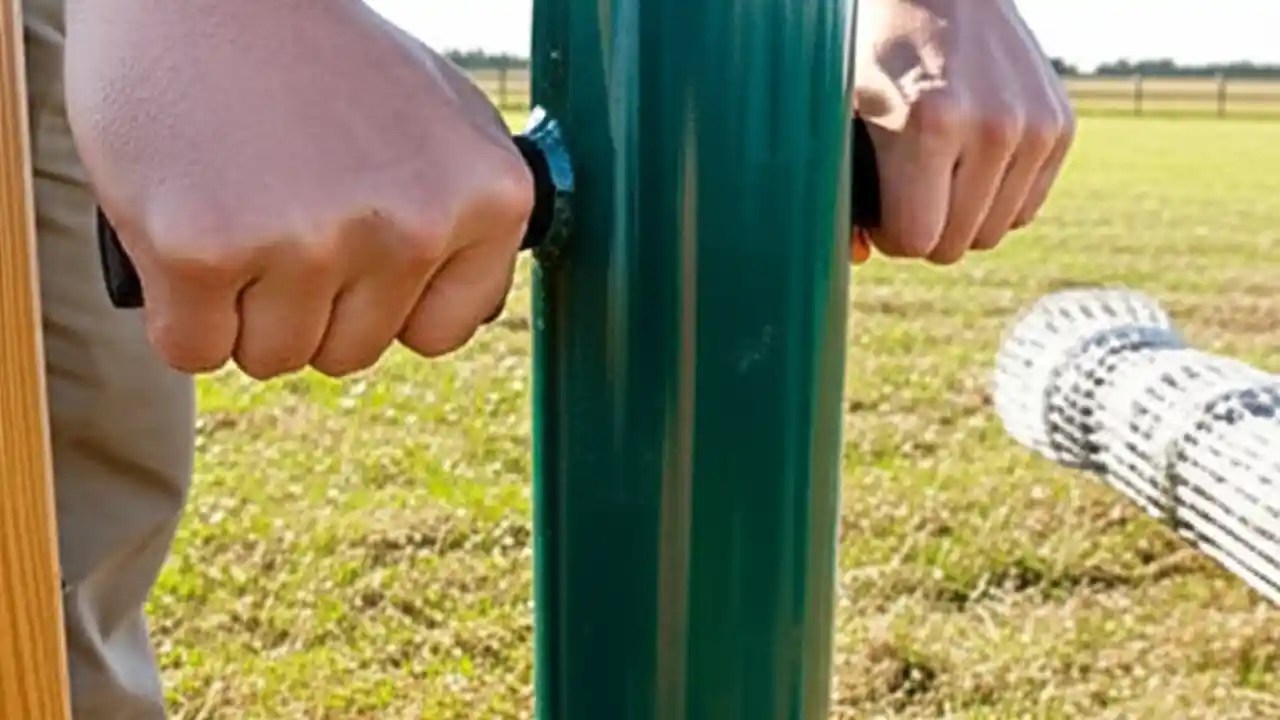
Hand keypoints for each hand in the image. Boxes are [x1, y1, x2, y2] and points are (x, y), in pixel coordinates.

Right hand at [65, 0, 531, 378]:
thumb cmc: (324, 56)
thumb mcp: (443, 120)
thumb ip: (471, 219)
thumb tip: (473, 314)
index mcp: (489, 197)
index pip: (438, 334)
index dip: (381, 299)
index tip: (351, 239)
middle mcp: (414, 225)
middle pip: (351, 352)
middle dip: (308, 302)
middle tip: (281, 205)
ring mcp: (311, 238)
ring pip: (274, 356)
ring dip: (242, 308)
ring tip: (238, 207)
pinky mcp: (205, 246)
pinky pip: (193, 349)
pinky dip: (176, 309)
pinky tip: (185, 228)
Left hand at [853, 0, 1074, 263]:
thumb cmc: (876, 50)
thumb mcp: (840, 110)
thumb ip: (839, 185)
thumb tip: (860, 256)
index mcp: (930, 124)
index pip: (917, 241)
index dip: (890, 234)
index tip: (880, 205)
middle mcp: (994, 127)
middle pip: (957, 245)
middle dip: (925, 229)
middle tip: (905, 189)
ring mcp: (1035, 126)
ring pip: (994, 233)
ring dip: (961, 217)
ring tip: (937, 172)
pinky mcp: (1061, 126)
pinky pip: (1025, 209)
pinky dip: (995, 199)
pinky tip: (970, 160)